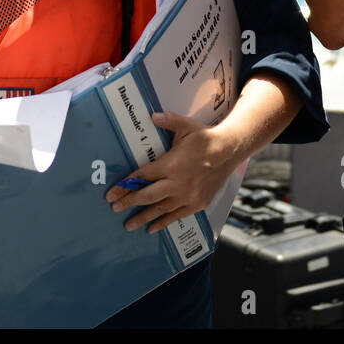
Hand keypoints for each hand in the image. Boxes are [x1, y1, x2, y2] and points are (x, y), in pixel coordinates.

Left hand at [104, 112, 241, 233]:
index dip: (125, 185)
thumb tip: (153, 115)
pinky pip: (176, 216)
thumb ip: (168, 121)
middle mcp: (177, 182)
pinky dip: (163, 222)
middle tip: (115, 208)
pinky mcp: (197, 204)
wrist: (230, 151)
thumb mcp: (186, 126)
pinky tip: (152, 228)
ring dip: (143, 217)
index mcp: (171, 164)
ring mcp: (187, 196)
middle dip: (128, 202)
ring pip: (160, 209)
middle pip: (147, 196)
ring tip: (129, 224)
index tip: (112, 193)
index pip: (142, 176)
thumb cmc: (207, 139)